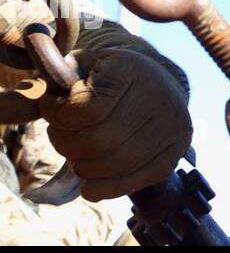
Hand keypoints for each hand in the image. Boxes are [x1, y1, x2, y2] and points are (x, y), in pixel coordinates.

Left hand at [39, 21, 192, 201]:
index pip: (85, 109)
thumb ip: (57, 79)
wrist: (157, 86)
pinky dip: (102, 187)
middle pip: (97, 142)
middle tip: (62, 135)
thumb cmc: (108, 78)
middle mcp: (160, 95)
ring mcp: (173, 126)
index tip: (52, 110)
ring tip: (77, 152)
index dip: (57, 116)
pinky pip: (131, 182)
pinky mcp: (175, 152)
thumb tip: (32, 97)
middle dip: (66, 144)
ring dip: (82, 166)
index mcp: (133, 68)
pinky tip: (90, 181)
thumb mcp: (85, 65)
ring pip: (112, 165)